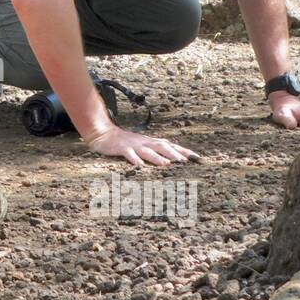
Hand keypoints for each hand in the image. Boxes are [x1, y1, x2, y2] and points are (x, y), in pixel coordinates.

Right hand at [84, 126, 199, 167]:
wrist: (102, 133)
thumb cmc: (123, 142)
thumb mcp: (140, 146)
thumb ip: (154, 152)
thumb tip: (170, 161)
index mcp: (150, 142)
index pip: (170, 145)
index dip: (184, 151)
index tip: (197, 158)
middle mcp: (144, 142)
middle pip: (162, 146)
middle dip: (174, 154)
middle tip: (186, 162)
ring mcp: (133, 145)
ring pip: (147, 150)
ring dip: (157, 157)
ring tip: (167, 164)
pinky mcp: (121, 148)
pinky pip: (129, 154)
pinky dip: (135, 160)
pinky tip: (140, 167)